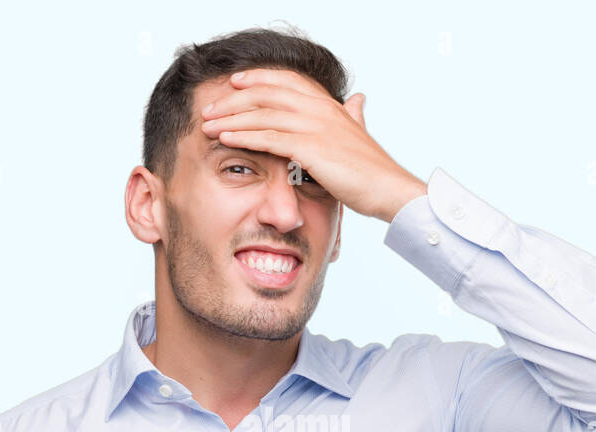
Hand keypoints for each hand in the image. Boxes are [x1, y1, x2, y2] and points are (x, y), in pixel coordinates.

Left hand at [199, 68, 426, 222]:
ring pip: (262, 115)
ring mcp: (315, 126)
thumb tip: (358, 100)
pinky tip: (223, 138)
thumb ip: (354, 116)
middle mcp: (320, 109)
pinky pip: (268, 138)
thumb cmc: (374, 170)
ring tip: (206, 124)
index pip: (286, 80)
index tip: (234, 82)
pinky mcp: (311, 148)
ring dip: (230, 119)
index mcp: (330, 105)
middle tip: (209, 108)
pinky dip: (242, 136)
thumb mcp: (360, 134)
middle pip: (266, 94)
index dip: (257, 78)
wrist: (389, 189)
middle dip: (233, 100)